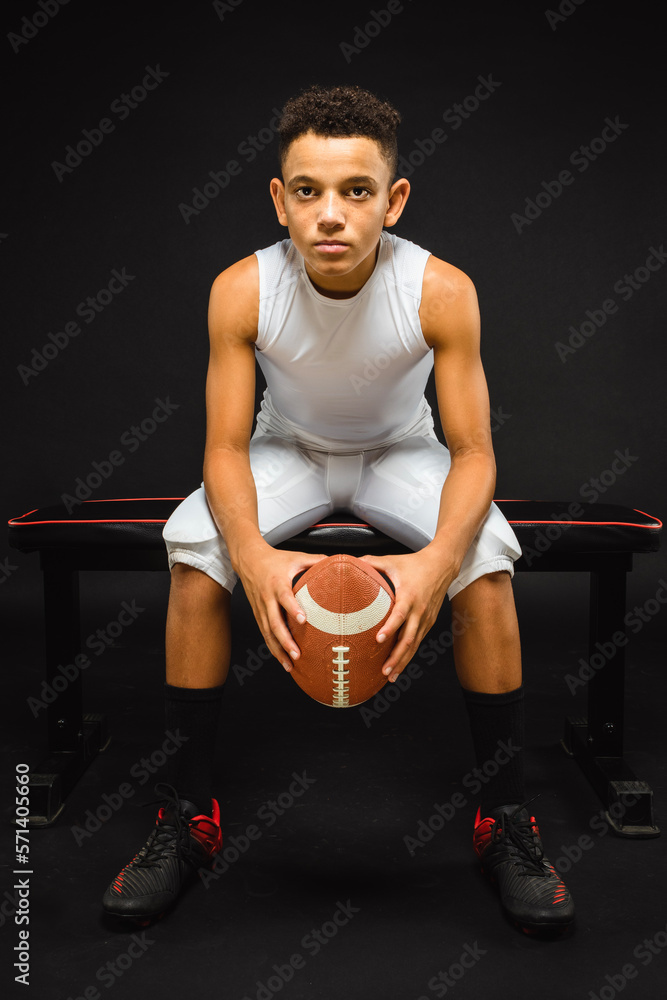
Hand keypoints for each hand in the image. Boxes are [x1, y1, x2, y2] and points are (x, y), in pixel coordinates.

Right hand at [236, 542, 326, 670]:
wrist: (248, 559)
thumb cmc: (274, 559)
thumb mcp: (295, 557)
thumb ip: (315, 561)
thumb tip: (336, 563)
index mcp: (277, 583)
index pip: (284, 597)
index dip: (293, 608)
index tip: (302, 621)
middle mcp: (267, 598)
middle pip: (273, 622)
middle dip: (285, 640)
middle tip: (297, 654)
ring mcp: (260, 608)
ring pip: (267, 632)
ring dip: (278, 649)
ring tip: (290, 664)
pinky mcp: (257, 615)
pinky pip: (265, 634)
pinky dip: (273, 648)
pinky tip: (282, 660)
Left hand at [359, 548, 454, 682]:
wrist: (442, 565)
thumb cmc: (416, 563)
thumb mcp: (393, 561)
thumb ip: (372, 563)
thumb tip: (352, 561)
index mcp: (409, 596)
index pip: (400, 615)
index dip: (390, 628)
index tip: (378, 639)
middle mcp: (419, 610)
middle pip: (409, 638)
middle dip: (396, 656)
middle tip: (384, 670)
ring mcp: (425, 619)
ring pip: (414, 645)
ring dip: (402, 661)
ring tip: (390, 675)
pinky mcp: (428, 622)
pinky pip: (417, 641)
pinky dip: (408, 655)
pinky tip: (399, 666)